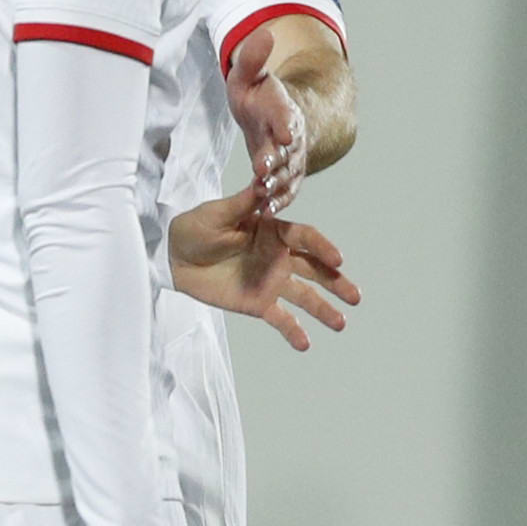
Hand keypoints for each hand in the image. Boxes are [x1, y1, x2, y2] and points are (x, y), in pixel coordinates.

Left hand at [167, 189, 357, 349]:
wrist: (171, 257)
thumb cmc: (194, 229)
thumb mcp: (216, 213)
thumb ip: (243, 203)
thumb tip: (264, 181)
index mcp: (274, 232)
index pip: (306, 238)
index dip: (322, 248)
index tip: (337, 259)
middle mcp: (279, 257)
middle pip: (315, 269)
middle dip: (336, 282)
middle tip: (355, 296)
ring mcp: (271, 281)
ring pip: (305, 296)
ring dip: (324, 309)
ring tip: (341, 323)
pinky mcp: (257, 302)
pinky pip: (280, 319)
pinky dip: (293, 331)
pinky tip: (305, 344)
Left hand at [227, 30, 308, 207]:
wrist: (276, 118)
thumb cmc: (259, 97)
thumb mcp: (248, 76)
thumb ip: (252, 59)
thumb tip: (263, 32)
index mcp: (281, 108)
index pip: (284, 115)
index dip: (284, 124)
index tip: (284, 133)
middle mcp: (290, 135)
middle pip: (285, 148)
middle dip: (275, 158)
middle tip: (263, 169)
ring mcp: (291, 157)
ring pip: (287, 172)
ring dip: (275, 184)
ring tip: (262, 195)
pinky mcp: (287, 175)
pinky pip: (286, 189)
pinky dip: (278, 200)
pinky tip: (266, 212)